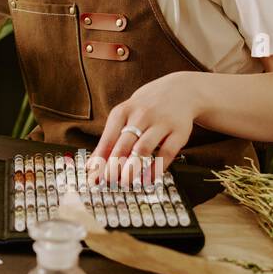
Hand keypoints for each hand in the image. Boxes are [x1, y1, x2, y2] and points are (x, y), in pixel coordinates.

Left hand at [88, 72, 199, 186]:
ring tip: (125, 182)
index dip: (100, 159)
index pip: (108, 139)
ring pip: (144, 148)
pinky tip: (149, 178)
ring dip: (133, 168)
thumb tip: (93, 164)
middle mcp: (141, 115)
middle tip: (109, 182)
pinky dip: (157, 167)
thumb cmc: (145, 108)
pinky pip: (167, 152)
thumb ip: (110, 138)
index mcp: (123, 111)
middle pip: (124, 144)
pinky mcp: (179, 131)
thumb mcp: (124, 115)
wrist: (178, 91)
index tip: (94, 175)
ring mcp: (161, 122)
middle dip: (114, 166)